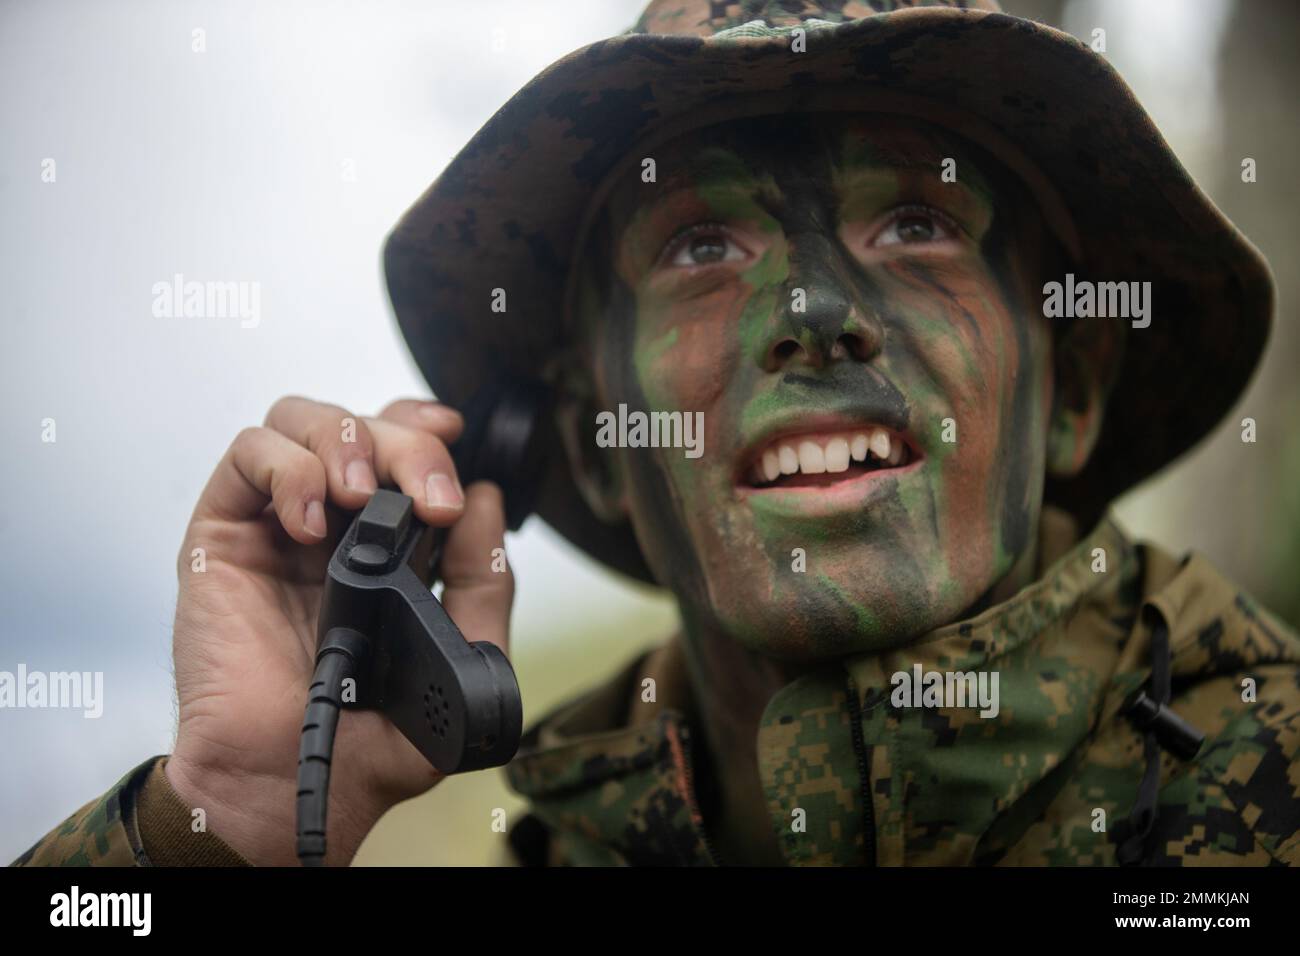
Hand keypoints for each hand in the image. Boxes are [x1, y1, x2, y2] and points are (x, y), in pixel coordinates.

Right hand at [164, 397, 514, 865]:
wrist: (294, 781)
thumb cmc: (369, 736)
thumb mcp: (459, 658)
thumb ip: (481, 580)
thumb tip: (487, 501)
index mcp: (385, 542)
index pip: (399, 447)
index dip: (422, 425)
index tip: (452, 435)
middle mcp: (331, 523)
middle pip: (363, 427)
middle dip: (404, 445)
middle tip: (430, 496)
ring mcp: (276, 524)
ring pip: (302, 421)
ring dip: (344, 441)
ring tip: (360, 496)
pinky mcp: (223, 534)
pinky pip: (247, 457)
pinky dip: (287, 471)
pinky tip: (309, 526)